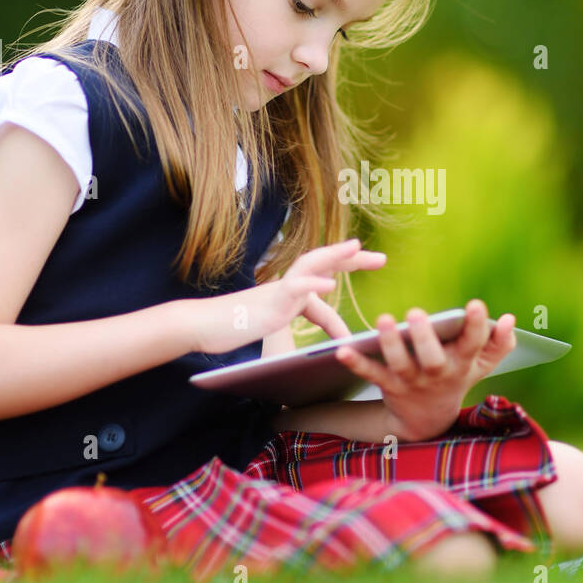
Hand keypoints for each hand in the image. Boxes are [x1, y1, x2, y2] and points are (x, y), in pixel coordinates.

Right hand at [192, 239, 385, 353]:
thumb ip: (292, 322)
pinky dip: (311, 283)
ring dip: (333, 255)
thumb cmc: (233, 327)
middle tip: (381, 257)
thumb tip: (312, 333)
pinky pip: (292, 289)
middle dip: (352, 258)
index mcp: (291, 291)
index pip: (324, 276)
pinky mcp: (267, 303)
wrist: (201, 327)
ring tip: (357, 248)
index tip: (374, 262)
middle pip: (323, 262)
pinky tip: (329, 282)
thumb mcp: (273, 326)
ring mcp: (277, 292)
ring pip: (308, 265)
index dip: (348, 270)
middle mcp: (287, 285)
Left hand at [334, 299, 516, 441]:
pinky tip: (342, 350)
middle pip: (433, 358)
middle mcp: (437, 374)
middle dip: (426, 337)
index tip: (476, 305)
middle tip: (418, 312)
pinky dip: (357, 363)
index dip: (477, 327)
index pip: (473, 345)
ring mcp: (411, 382)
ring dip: (391, 343)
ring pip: (400, 364)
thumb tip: (510, 320)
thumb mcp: (481, 365)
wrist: (429, 420)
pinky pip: (372, 374)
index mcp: (462, 364)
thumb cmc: (457, 377)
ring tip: (384, 319)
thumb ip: (498, 343)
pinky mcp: (388, 385)